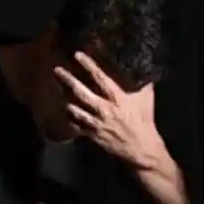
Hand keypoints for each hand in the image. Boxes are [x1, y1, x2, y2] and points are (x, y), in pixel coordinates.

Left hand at [55, 52, 191, 203]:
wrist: (140, 148)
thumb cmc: (144, 121)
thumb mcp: (146, 98)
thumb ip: (142, 82)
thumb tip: (141, 66)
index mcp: (117, 98)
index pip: (100, 77)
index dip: (88, 65)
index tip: (77, 55)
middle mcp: (104, 109)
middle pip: (80, 92)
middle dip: (67, 79)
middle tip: (57, 69)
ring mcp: (96, 123)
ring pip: (74, 109)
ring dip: (64, 98)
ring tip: (57, 89)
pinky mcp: (92, 135)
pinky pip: (75, 125)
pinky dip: (69, 118)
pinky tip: (64, 111)